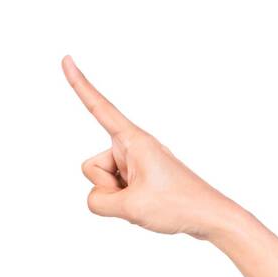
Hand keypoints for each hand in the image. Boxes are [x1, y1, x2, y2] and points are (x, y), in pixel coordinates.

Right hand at [61, 54, 238, 239]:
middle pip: (92, 167)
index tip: (66, 59)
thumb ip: (99, 201)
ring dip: (118, 198)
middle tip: (139, 197)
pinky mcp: (142, 178)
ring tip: (148, 204)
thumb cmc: (178, 205)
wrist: (211, 217)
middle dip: (106, 187)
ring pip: (104, 183)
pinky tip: (152, 207)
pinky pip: (118, 192)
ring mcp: (137, 164)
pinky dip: (127, 203)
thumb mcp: (131, 208)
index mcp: (133, 140)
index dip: (81, 85)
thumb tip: (96, 199)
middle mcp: (133, 147)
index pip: (100, 108)